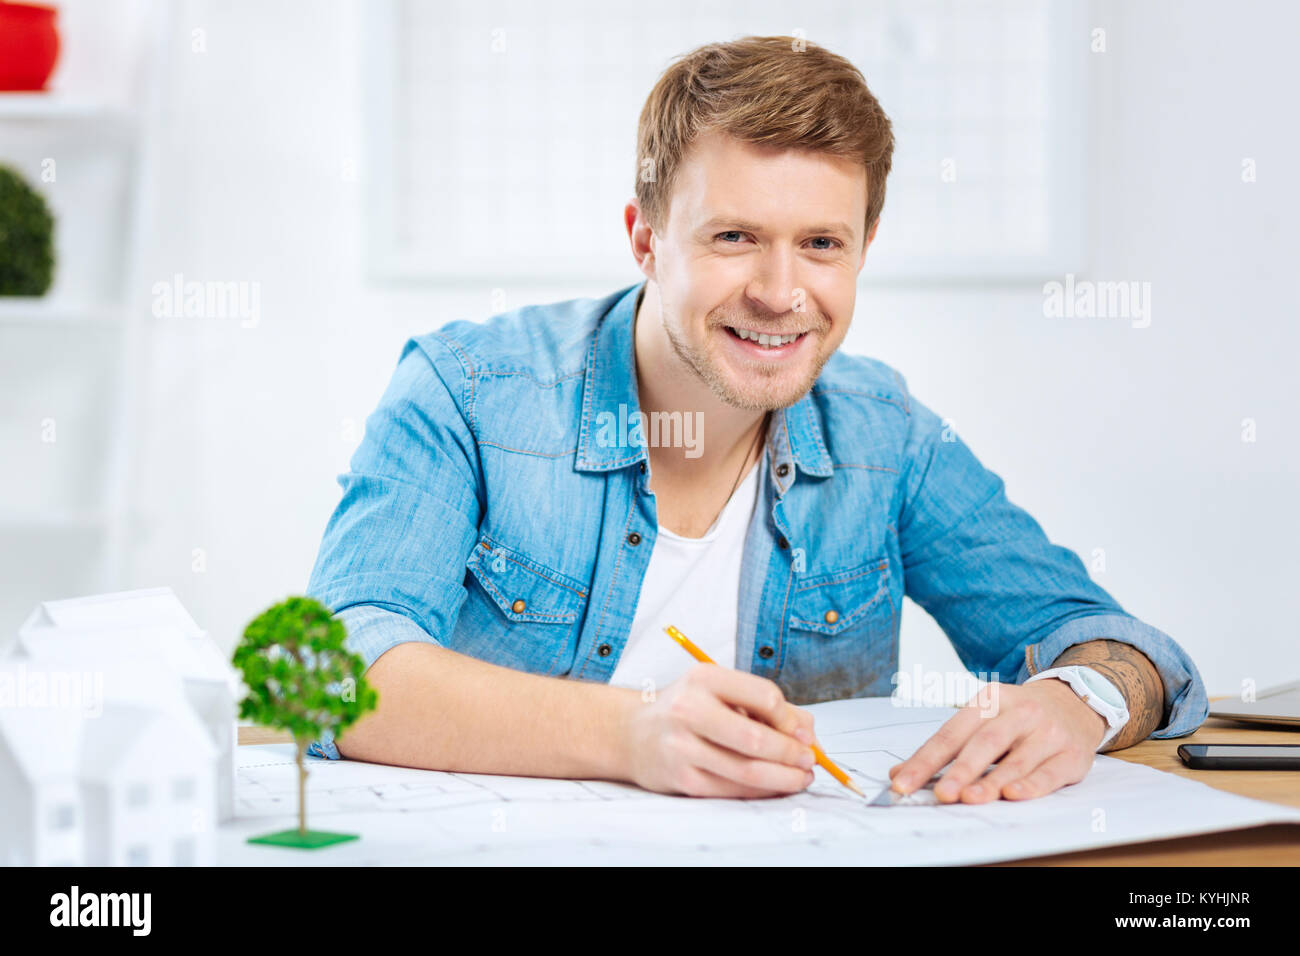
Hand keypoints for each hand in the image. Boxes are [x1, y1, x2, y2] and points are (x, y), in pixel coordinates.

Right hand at [621, 663, 819, 797]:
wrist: (632, 734)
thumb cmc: (687, 709)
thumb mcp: (720, 691)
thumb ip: (765, 706)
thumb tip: (808, 733)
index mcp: (704, 678)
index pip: (765, 697)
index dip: (791, 719)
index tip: (803, 734)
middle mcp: (689, 710)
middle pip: (757, 739)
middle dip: (792, 754)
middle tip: (810, 761)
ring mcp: (682, 747)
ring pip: (748, 771)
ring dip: (785, 778)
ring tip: (801, 777)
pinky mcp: (682, 779)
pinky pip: (733, 790)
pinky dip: (762, 791)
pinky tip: (775, 786)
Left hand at [887, 678, 1107, 802]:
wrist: (1074, 703)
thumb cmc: (1018, 717)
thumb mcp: (982, 719)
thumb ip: (945, 747)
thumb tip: (900, 773)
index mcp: (989, 700)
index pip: (950, 733)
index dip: (926, 760)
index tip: (903, 781)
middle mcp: (1019, 713)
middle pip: (984, 743)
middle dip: (960, 770)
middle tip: (941, 793)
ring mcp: (1047, 733)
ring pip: (1016, 759)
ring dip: (992, 781)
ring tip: (970, 798)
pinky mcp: (1071, 754)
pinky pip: (1049, 772)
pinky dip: (1031, 785)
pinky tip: (1013, 795)